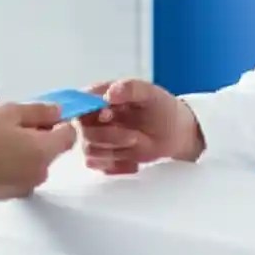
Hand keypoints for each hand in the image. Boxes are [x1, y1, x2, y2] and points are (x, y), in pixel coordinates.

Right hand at [0, 102, 75, 205]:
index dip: (59, 120)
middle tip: (8, 123)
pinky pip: (17, 172)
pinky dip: (9, 162)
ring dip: (21, 148)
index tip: (45, 113)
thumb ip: (38, 111)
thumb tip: (56, 112)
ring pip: (33, 159)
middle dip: (36, 133)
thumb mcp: (6, 111)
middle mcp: (39, 172)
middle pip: (50, 147)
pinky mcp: (7, 193)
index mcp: (43, 151)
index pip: (70, 134)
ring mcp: (23, 185)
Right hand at [75, 79, 202, 174]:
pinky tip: (133, 161)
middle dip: (108, 137)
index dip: (89, 112)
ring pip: (89, 150)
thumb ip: (130, 89)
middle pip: (83, 131)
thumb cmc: (161, 108)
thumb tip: (109, 93)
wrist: (175, 132)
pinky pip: (98, 165)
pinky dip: (116, 165)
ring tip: (137, 143)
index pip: (79, 104)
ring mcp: (97, 138)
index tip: (109, 115)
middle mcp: (93, 117)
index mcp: (99, 96)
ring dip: (114, 151)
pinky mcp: (103, 156)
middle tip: (133, 136)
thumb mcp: (150, 94)